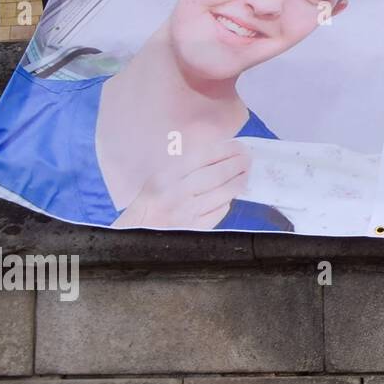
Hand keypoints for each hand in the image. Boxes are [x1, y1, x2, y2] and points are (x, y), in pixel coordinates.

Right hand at [113, 140, 250, 230]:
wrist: (135, 237)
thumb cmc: (149, 204)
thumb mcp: (159, 178)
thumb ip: (185, 165)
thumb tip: (217, 151)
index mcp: (166, 176)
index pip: (202, 156)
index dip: (225, 149)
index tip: (239, 146)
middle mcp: (177, 193)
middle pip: (216, 174)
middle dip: (237, 164)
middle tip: (248, 159)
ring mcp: (187, 214)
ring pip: (222, 194)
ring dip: (238, 182)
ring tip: (245, 174)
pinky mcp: (196, 230)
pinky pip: (218, 212)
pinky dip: (226, 202)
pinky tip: (229, 195)